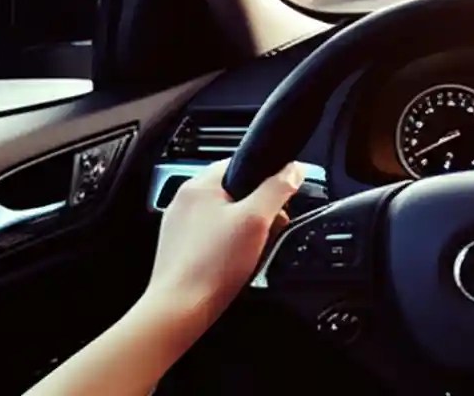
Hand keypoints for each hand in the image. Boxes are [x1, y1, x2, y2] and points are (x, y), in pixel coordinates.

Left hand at [143, 159, 304, 326]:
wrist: (180, 310)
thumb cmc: (212, 266)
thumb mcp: (256, 220)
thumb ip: (277, 189)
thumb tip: (294, 169)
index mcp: (199, 185)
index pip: (241, 164)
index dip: (268, 180)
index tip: (280, 201)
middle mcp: (185, 202)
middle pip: (235, 193)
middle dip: (258, 211)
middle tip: (268, 231)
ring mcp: (180, 227)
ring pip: (226, 217)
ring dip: (244, 231)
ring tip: (251, 252)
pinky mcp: (181, 250)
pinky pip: (214, 239)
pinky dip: (229, 248)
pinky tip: (235, 264)